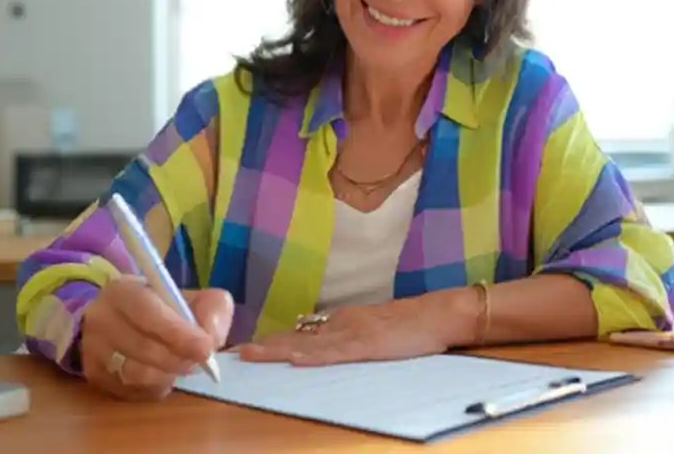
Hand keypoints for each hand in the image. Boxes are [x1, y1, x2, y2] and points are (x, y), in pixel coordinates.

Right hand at [80, 276, 233, 400]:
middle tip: (200, 361)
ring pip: (136, 374)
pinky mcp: (95, 376)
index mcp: (123, 290)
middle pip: (142, 347)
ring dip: (169, 375)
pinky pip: (132, 391)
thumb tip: (213, 338)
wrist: (120, 322)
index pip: (147, 312)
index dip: (178, 333)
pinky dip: (156, 387)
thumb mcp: (191, 296)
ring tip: (182, 365)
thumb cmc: (161, 308)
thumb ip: (212, 308)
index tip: (206, 348)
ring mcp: (93, 350)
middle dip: (179, 358)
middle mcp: (101, 319)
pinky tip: (164, 376)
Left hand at [238, 292, 474, 366]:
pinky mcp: (367, 344)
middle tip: (235, 353)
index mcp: (342, 320)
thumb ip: (347, 336)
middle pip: (296, 337)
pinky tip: (294, 360)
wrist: (439, 313)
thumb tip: (321, 346)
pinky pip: (335, 352)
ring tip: (250, 355)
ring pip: (308, 344)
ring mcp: (353, 333)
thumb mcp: (372, 328)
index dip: (273, 341)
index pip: (300, 333)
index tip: (247, 348)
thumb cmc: (410, 325)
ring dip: (278, 350)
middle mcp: (341, 323)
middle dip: (266, 346)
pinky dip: (313, 356)